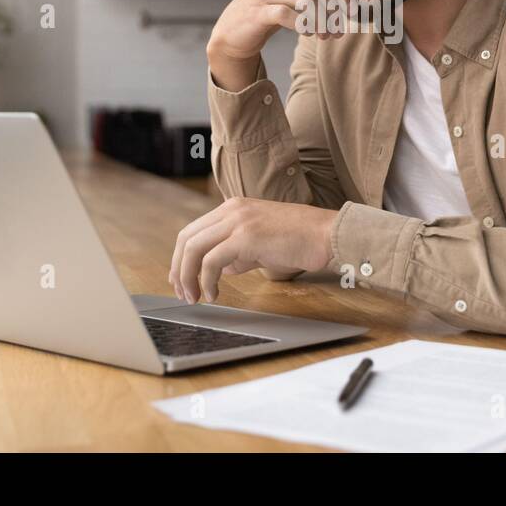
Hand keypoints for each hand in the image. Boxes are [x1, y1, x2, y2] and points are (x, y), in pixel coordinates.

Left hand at [168, 197, 336, 303]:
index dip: (181, 258)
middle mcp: (231, 209)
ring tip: (195, 298)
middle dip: (178, 269)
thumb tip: (219, 269)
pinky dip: (206, 281)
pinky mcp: (246, 236)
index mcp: (233, 208)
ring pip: (193, 248)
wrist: (327, 235)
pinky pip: (211, 261)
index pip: (193, 231)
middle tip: (183, 293)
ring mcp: (238, 220)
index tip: (181, 280)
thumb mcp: (261, 244)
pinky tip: (214, 295)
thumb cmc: (300, 240)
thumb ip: (238, 253)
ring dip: (188, 277)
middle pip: (186, 238)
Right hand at [205, 0, 353, 90]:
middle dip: (334, 9)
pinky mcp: (257, 10)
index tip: (352, 13)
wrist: (235, 29)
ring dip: (322, 21)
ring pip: (306, 0)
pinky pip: (289, 15)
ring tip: (327, 35)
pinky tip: (310, 33)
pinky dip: (304, 25)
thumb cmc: (269, 7)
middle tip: (341, 29)